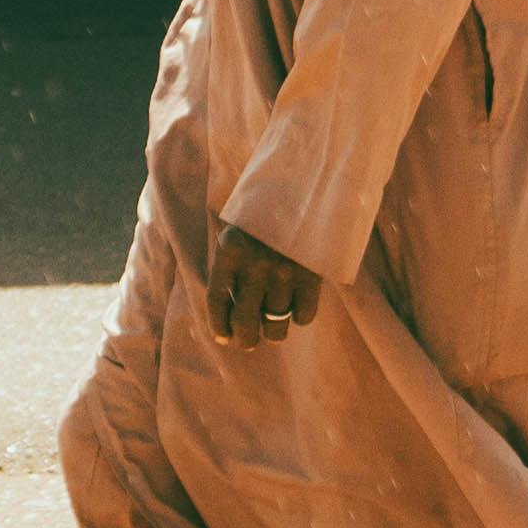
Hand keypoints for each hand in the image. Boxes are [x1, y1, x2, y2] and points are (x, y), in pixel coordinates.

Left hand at [205, 221, 324, 346]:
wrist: (307, 185)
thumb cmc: (266, 211)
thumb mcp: (239, 228)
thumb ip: (231, 262)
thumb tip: (229, 311)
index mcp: (230, 251)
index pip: (216, 301)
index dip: (218, 326)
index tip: (224, 337)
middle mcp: (254, 265)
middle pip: (244, 321)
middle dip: (245, 339)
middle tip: (249, 342)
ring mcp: (284, 272)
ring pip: (276, 324)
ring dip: (273, 333)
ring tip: (273, 332)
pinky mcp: (311, 275)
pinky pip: (304, 315)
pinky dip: (299, 317)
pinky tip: (296, 310)